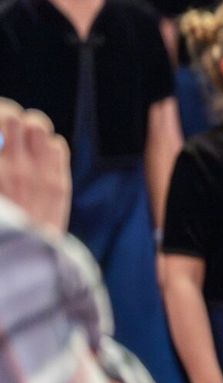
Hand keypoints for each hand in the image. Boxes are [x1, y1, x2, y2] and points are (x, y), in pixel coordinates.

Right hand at [0, 97, 71, 235]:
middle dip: (5, 116)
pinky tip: (38, 160)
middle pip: (11, 115)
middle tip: (3, 128)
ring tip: (21, 142)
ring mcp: (33, 175)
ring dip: (28, 128)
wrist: (17, 268)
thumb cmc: (2, 228)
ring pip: (37, 124)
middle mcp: (6, 169)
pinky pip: (56, 144)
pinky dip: (47, 147)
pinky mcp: (57, 184)